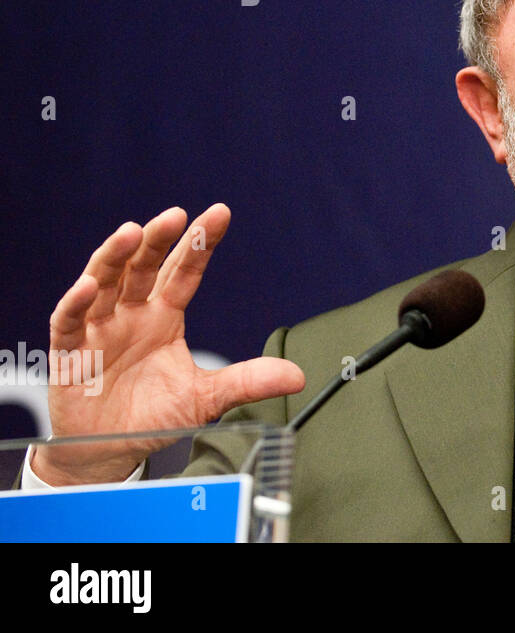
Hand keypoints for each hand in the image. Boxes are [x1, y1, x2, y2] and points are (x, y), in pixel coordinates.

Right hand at [32, 204, 304, 484]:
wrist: (108, 451)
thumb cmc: (153, 416)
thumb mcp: (206, 398)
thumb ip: (246, 381)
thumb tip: (296, 376)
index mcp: (164, 316)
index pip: (184, 271)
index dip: (200, 244)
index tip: (220, 213)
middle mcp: (132, 314)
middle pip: (143, 268)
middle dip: (158, 240)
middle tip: (174, 216)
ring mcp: (98, 330)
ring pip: (104, 283)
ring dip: (115, 257)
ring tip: (132, 232)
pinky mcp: (69, 353)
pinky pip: (67, 322)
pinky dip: (76, 304)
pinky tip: (89, 287)